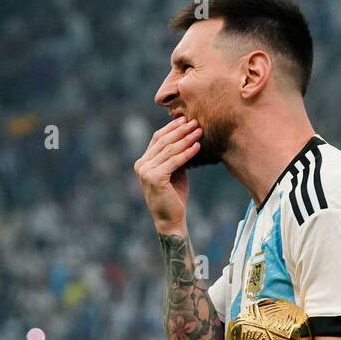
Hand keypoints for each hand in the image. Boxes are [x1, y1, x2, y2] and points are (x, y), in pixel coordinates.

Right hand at [134, 115, 201, 233]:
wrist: (170, 220)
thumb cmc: (174, 197)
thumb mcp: (174, 172)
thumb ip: (175, 156)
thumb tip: (185, 133)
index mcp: (143, 162)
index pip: (157, 138)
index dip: (172, 128)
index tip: (186, 119)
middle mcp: (141, 165)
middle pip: (163, 141)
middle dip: (180, 130)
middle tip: (195, 121)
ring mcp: (146, 172)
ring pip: (169, 150)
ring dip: (186, 139)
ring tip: (199, 131)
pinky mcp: (155, 178)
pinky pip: (174, 162)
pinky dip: (187, 153)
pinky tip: (197, 146)